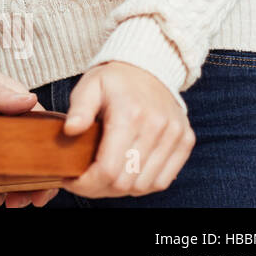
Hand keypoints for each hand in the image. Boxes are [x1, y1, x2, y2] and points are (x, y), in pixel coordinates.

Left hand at [0, 55, 58, 207]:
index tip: (55, 173)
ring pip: (14, 172)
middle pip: (34, 158)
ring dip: (15, 189)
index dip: (53, 153)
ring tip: (8, 201)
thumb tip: (29, 100)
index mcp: (17, 105)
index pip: (45, 131)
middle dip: (37, 180)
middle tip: (32, 198)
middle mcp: (10, 127)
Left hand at [60, 60, 193, 197]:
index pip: (108, 168)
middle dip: (100, 188)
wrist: (149, 66)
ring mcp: (175, 135)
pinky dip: (143, 184)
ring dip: (121, 189)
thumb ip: (79, 109)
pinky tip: (126, 174)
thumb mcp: (89, 86)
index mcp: (129, 114)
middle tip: (83, 180)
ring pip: (145, 185)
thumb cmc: (114, 80)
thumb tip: (70, 130)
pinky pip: (164, 180)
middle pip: (126, 182)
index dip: (87, 183)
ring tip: (102, 178)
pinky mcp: (186, 141)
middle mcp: (157, 127)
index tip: (71, 180)